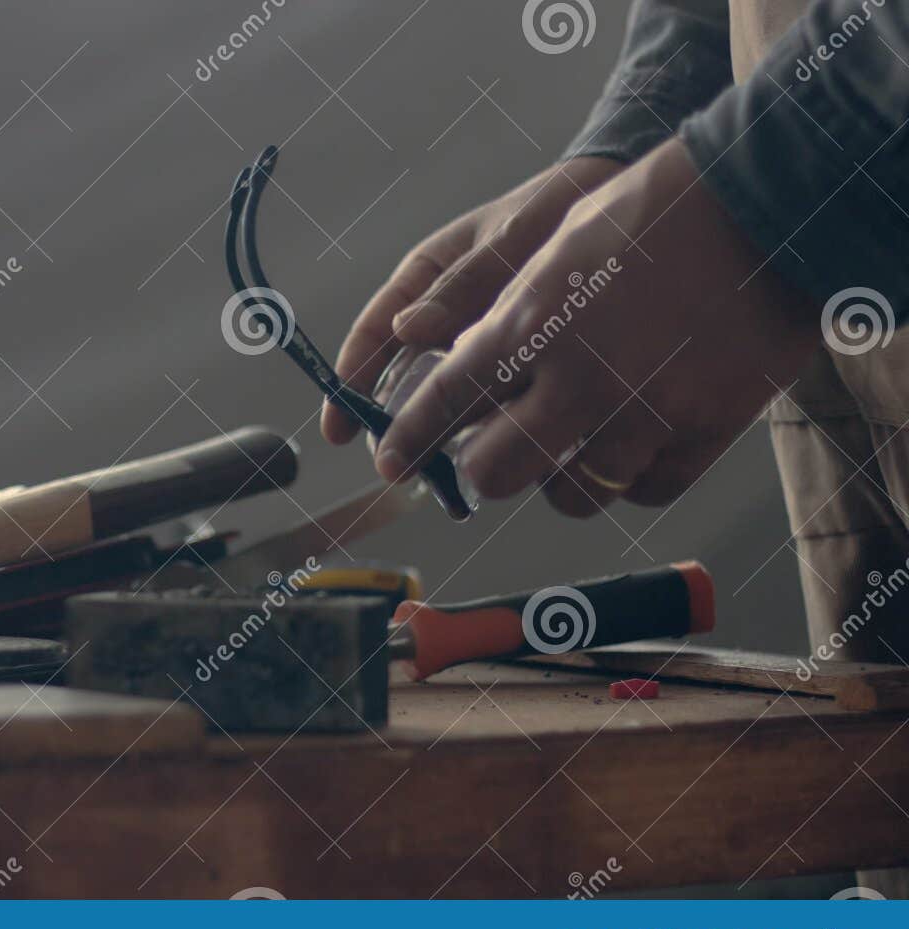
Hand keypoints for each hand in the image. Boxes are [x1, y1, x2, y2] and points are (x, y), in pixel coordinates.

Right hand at [321, 155, 623, 444]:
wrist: (623, 202)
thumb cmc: (555, 207)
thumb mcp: (509, 238)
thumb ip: (464, 284)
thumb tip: (404, 330)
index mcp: (425, 276)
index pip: (374, 332)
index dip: (350, 382)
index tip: (338, 428)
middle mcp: (445, 315)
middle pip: (404, 377)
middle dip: (396, 423)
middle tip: (393, 464)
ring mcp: (481, 340)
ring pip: (450, 395)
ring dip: (446, 431)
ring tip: (443, 468)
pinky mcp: (521, 360)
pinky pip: (497, 399)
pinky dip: (495, 425)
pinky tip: (502, 450)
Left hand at [371, 138, 822, 516]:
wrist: (769, 202)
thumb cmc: (655, 212)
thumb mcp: (559, 245)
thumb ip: (506, 309)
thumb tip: (449, 349)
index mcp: (532, 324)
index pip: (445, 401)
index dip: (409, 439)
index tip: (392, 460)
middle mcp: (580, 378)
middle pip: (498, 470)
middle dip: (482, 470)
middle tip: (486, 460)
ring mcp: (645, 410)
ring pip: (572, 494)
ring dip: (557, 480)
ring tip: (565, 450)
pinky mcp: (705, 429)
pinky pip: (645, 490)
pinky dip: (627, 480)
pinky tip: (625, 449)